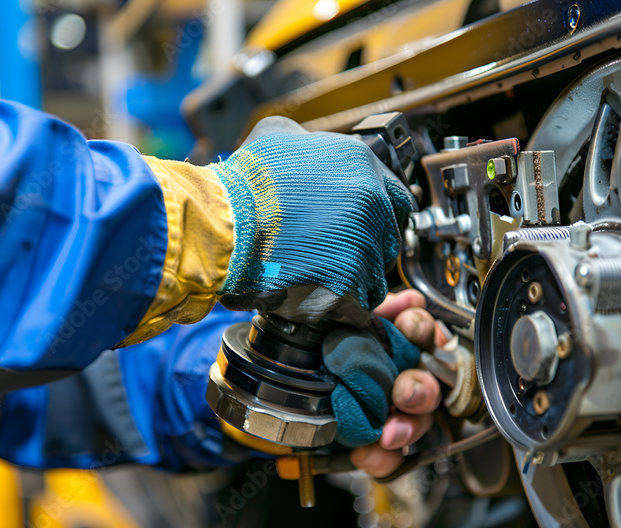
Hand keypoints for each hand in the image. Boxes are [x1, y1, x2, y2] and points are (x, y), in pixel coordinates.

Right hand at [207, 117, 414, 327]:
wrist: (224, 222)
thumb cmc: (243, 183)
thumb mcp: (277, 134)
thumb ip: (307, 138)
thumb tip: (309, 144)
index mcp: (361, 163)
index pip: (397, 196)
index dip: (381, 213)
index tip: (366, 224)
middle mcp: (371, 199)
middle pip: (389, 235)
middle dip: (370, 246)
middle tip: (342, 253)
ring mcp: (364, 240)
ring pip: (378, 270)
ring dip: (359, 275)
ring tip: (326, 274)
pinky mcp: (352, 278)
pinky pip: (364, 297)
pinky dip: (349, 300)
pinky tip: (325, 292)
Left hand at [324, 290, 447, 477]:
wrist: (284, 390)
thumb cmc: (320, 350)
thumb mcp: (342, 324)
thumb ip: (375, 311)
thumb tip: (409, 300)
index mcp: (397, 344)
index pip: (426, 334)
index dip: (424, 330)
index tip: (409, 327)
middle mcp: (404, 379)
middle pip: (430, 384)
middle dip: (420, 389)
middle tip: (403, 395)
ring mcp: (394, 415)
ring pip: (418, 423)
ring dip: (407, 428)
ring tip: (388, 434)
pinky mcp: (379, 446)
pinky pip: (391, 458)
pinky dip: (381, 458)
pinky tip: (366, 455)